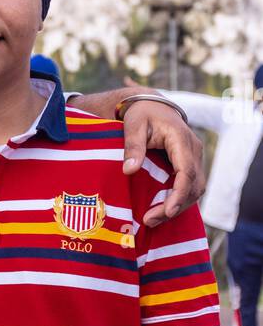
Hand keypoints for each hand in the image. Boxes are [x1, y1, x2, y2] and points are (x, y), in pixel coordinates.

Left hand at [121, 100, 204, 225]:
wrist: (152, 105)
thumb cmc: (141, 114)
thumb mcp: (133, 125)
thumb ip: (133, 146)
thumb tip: (129, 170)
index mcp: (181, 139)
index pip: (187, 171)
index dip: (179, 194)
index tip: (167, 211)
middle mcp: (193, 150)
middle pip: (194, 185)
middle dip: (176, 206)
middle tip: (150, 220)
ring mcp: (194, 158)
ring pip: (195, 189)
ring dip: (177, 207)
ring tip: (152, 219)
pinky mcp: (189, 165)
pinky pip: (189, 187)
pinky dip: (178, 201)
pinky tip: (160, 211)